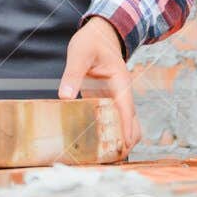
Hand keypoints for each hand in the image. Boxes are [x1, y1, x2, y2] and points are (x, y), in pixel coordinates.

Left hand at [59, 16, 142, 152]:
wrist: (100, 34)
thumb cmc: (92, 42)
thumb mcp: (79, 54)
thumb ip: (72, 74)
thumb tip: (64, 97)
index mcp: (120, 83)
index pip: (127, 110)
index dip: (126, 129)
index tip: (123, 146)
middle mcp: (122, 94)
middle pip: (132, 125)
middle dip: (126, 143)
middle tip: (110, 162)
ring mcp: (116, 100)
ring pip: (126, 126)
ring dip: (119, 142)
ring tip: (103, 160)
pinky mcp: (107, 103)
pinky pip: (113, 123)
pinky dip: (110, 136)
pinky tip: (97, 147)